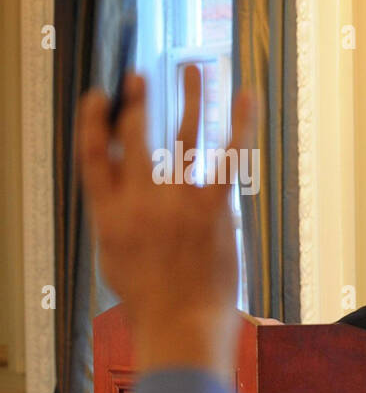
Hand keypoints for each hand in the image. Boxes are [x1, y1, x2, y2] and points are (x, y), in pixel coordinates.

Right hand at [77, 65, 256, 380]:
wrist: (181, 325)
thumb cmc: (152, 302)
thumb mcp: (116, 259)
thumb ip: (118, 220)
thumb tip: (122, 194)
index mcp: (108, 213)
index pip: (92, 154)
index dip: (93, 121)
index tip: (100, 97)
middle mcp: (138, 200)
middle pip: (135, 135)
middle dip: (137, 100)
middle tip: (141, 77)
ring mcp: (176, 202)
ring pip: (181, 133)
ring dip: (188, 94)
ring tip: (190, 67)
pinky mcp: (212, 207)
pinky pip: (229, 154)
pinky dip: (240, 120)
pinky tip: (246, 94)